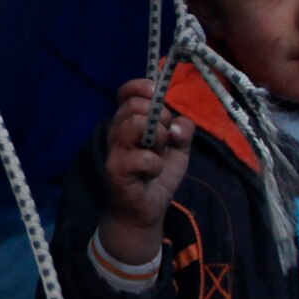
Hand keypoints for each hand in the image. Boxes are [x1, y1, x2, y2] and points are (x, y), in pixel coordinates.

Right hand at [96, 76, 189, 271]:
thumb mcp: (179, 148)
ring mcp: (115, 151)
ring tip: (159, 154)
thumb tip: (178, 126)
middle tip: (165, 138)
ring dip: (158, 138)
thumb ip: (184, 129)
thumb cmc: (158, 174)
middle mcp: (118, 131)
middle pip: (134, 105)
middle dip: (160, 117)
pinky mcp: (116, 171)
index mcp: (130, 121)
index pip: (127, 92)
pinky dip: (156, 165)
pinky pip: (143, 157)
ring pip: (135, 123)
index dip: (142, 87)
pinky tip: (154, 174)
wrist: (145, 210)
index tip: (158, 97)